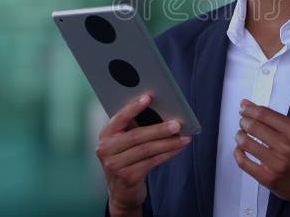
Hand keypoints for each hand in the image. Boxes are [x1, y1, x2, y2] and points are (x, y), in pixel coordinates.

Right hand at [96, 95, 191, 216]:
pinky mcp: (127, 177)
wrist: (122, 192)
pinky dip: (168, 153)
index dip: (134, 107)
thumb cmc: (128, 159)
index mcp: (106, 135)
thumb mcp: (125, 143)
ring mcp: (115, 165)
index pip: (119, 118)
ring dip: (168, 142)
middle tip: (177, 123)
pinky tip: (179, 148)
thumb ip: (135, 127)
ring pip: (146, 150)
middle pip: (136, 136)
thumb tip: (162, 112)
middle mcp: (105, 149)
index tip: (148, 97)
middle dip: (159, 129)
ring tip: (184, 137)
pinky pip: (152, 162)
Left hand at [234, 100, 289, 216]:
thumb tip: (249, 106)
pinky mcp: (268, 177)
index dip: (250, 110)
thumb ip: (274, 120)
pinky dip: (238, 153)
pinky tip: (240, 150)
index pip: (264, 114)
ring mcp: (277, 163)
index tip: (244, 109)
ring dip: (239, 136)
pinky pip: (244, 162)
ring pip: (246, 143)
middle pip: (254, 126)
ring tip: (241, 135)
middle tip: (243, 122)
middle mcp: (287, 146)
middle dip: (244, 122)